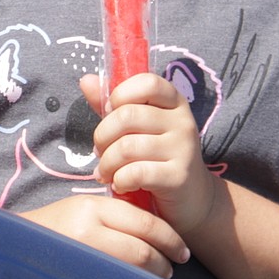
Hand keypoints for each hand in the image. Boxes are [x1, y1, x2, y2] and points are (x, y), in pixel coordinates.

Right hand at [19, 194, 190, 277]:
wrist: (14, 245)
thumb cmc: (55, 228)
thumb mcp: (84, 210)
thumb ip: (116, 217)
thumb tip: (157, 232)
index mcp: (94, 207)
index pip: (145, 223)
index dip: (170, 238)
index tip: (182, 250)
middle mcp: (89, 228)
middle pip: (143, 247)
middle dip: (165, 260)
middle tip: (174, 266)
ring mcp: (81, 253)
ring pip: (133, 266)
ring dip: (153, 274)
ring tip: (160, 276)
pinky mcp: (77, 274)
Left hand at [80, 71, 221, 232]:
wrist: (192, 198)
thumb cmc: (157, 157)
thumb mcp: (138, 128)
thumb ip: (113, 106)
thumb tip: (86, 79)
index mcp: (174, 102)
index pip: (147, 82)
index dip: (120, 94)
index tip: (110, 113)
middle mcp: (183, 121)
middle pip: (128, 116)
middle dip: (102, 136)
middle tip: (100, 151)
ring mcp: (183, 148)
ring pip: (127, 147)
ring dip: (107, 164)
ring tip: (106, 172)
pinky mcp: (179, 177)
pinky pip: (136, 173)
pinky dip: (120, 181)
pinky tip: (121, 185)